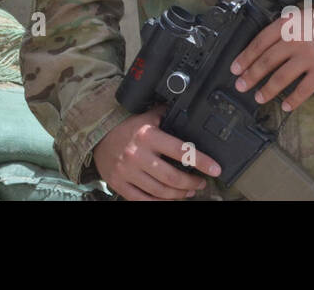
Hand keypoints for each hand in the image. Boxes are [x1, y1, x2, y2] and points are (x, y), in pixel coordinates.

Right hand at [92, 106, 221, 200]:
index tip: (215, 169)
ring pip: (160, 191)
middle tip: (202, 183)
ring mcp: (128, 172)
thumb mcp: (146, 116)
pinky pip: (144, 200)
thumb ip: (166, 115)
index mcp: (147, 135)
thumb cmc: (126, 127)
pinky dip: (160, 202)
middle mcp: (137, 154)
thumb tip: (188, 110)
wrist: (98, 137)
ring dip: (179, 194)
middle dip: (192, 183)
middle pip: (172, 177)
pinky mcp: (120, 184)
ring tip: (189, 191)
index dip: (201, 161)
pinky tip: (169, 199)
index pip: (181, 150)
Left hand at [231, 1, 313, 111]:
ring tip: (258, 97)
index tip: (235, 67)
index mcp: (289, 24)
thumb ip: (287, 28)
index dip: (245, 56)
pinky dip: (293, 99)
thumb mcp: (304, 15)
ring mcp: (310, 55)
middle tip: (241, 85)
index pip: (260, 42)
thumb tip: (267, 45)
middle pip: (267, 60)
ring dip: (267, 89)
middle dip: (251, 75)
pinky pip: (305, 88)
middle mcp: (296, 39)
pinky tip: (286, 105)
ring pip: (282, 76)